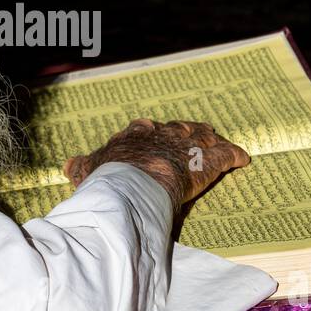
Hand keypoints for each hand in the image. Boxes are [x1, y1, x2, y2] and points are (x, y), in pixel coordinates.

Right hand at [62, 118, 250, 209]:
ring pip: (204, 136)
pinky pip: (227, 154)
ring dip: (212, 141)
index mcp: (137, 134)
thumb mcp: (89, 170)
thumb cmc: (111, 176)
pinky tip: (242, 158)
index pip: (149, 129)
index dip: (155, 134)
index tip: (158, 137)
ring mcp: (188, 144)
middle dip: (186, 133)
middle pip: (179, 128)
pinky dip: (235, 156)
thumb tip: (68, 165)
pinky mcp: (209, 160)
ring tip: (219, 143)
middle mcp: (164, 132)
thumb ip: (82, 167)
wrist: (135, 182)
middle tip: (194, 137)